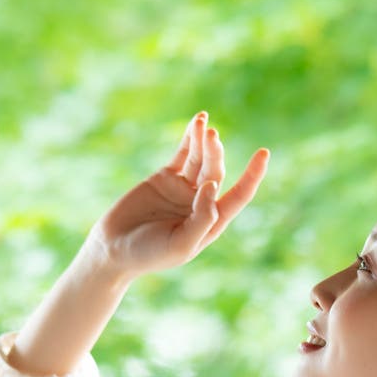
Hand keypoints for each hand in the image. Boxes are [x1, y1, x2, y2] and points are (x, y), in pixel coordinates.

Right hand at [83, 111, 268, 279]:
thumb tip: (213, 186)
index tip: (263, 153)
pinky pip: (183, 154)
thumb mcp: (180, 245)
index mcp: (211, 222)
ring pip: (201, 160)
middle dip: (216, 153)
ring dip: (205, 142)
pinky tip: (198, 122)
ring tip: (204, 124)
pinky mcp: (164, 178)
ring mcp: (183, 189)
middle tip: (212, 136)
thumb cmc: (148, 255)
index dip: (253, 175)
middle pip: (217, 172)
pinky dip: (190, 138)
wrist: (113, 249)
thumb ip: (201, 218)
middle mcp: (201, 203)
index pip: (239, 195)